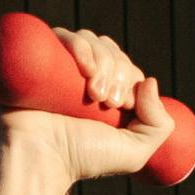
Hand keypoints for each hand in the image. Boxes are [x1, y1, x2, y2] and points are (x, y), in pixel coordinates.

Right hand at [0, 22, 186, 182]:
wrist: (38, 159)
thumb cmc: (80, 159)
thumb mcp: (134, 152)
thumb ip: (158, 125)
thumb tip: (150, 80)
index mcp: (100, 92)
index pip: (125, 65)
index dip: (129, 78)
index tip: (120, 106)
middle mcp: (78, 76)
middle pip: (109, 49)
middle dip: (117, 72)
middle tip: (108, 102)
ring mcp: (57, 65)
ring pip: (90, 39)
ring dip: (102, 61)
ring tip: (93, 93)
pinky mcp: (36, 57)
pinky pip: (62, 35)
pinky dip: (80, 45)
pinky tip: (84, 67)